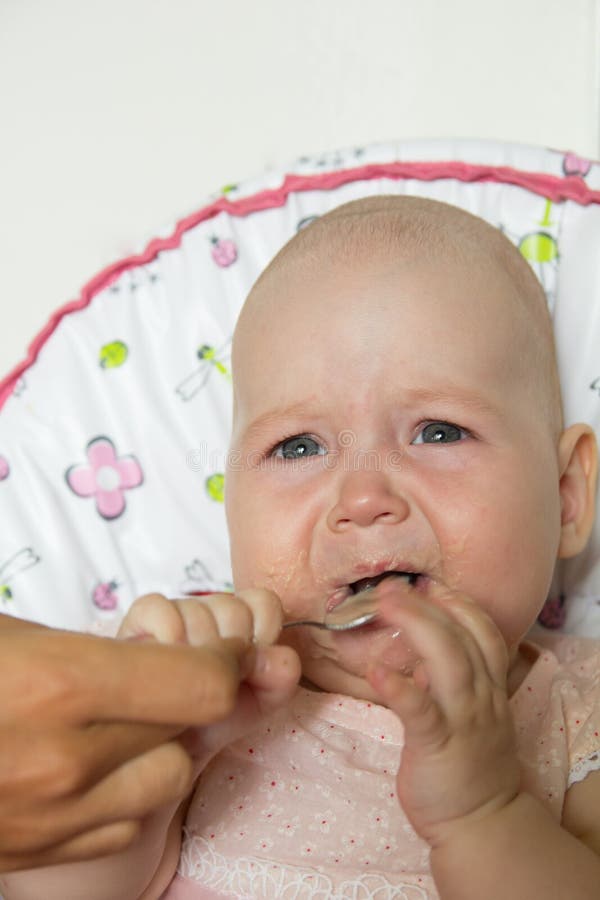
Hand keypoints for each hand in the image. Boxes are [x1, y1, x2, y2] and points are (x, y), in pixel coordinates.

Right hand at [0, 608, 274, 870]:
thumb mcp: (12, 634)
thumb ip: (89, 646)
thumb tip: (157, 650)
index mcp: (61, 683)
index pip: (203, 684)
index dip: (227, 658)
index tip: (224, 643)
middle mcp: (65, 760)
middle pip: (189, 735)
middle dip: (191, 700)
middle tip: (166, 671)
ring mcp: (48, 817)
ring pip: (163, 784)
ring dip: (161, 747)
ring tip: (128, 717)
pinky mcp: (30, 852)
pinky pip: (120, 826)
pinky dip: (128, 792)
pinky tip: (98, 763)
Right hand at [118, 590, 300, 765]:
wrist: (172, 750)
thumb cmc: (217, 718)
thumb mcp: (261, 702)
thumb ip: (281, 677)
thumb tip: (277, 657)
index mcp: (244, 620)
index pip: (263, 601)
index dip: (263, 632)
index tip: (252, 666)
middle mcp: (210, 610)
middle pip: (232, 608)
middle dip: (230, 653)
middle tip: (218, 682)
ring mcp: (175, 613)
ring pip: (197, 611)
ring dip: (197, 656)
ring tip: (190, 686)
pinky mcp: (139, 620)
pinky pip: (158, 606)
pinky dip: (167, 634)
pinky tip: (166, 668)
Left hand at [367, 578, 520, 848]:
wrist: (482, 824)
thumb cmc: (466, 766)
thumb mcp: (465, 714)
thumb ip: (446, 681)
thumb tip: (418, 651)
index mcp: (487, 688)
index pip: (482, 632)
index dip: (458, 604)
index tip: (431, 584)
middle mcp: (481, 698)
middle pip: (462, 638)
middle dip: (428, 605)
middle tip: (392, 585)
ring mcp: (463, 721)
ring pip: (449, 663)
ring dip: (417, 627)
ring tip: (385, 604)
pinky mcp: (438, 747)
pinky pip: (421, 712)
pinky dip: (400, 688)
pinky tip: (377, 671)